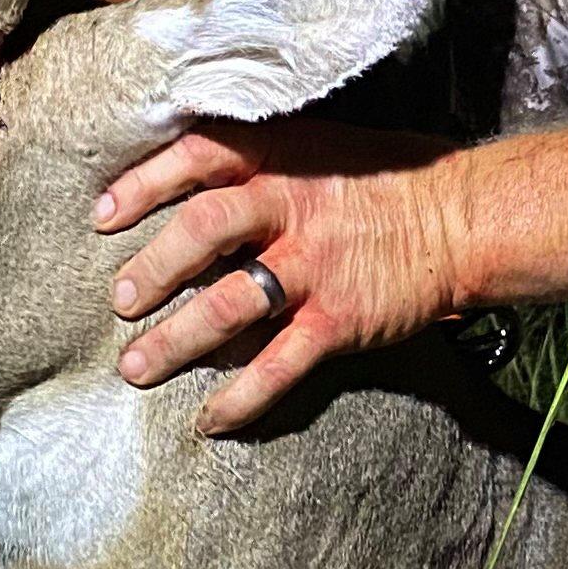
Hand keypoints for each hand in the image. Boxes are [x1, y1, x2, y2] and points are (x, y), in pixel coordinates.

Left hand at [97, 122, 465, 431]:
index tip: (102, 216)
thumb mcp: (321, 146)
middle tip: (119, 301)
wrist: (464, 218)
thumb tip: (190, 190)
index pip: (198, 157)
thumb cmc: (390, 179)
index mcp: (284, 155)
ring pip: (229, 304)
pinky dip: (240, 399)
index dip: (143, 185)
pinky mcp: (340, 318)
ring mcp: (316, 265)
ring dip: (176, 339)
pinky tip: (209, 421)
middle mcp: (294, 206)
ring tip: (137, 366)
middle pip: (203, 230)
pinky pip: (278, 365)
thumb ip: (262, 164)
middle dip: (152, 269)